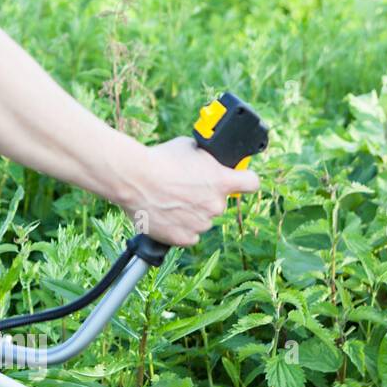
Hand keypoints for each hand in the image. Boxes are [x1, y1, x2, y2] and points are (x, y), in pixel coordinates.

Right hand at [119, 137, 260, 246]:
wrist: (134, 180)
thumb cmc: (159, 159)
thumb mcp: (190, 147)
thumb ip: (206, 158)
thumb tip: (208, 159)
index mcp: (222, 181)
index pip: (251, 183)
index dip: (243, 180)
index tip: (237, 180)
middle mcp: (215, 205)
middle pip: (219, 203)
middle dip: (206, 197)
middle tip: (185, 189)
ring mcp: (201, 224)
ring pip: (203, 220)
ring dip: (192, 214)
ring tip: (170, 201)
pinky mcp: (184, 238)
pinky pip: (189, 235)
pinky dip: (180, 229)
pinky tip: (167, 216)